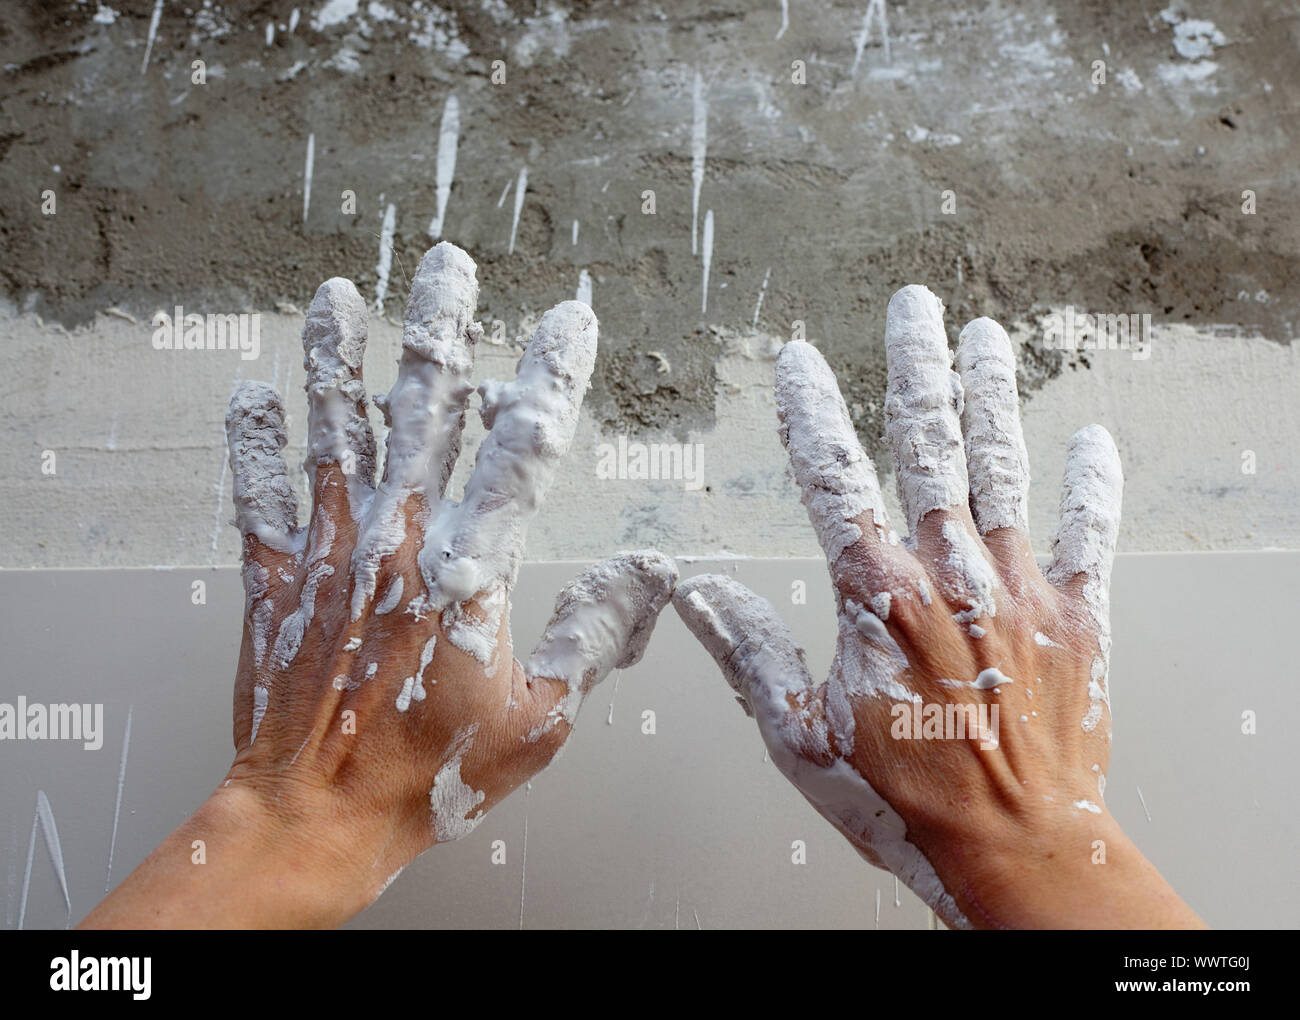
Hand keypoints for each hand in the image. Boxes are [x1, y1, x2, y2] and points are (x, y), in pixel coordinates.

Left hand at [82, 242, 675, 927]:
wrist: (315, 814)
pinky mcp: (275, 581)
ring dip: (337, 361)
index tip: (568, 322)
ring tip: (336, 300)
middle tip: (448, 268)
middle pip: (422, 411)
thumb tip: (645, 575)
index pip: (521, 448)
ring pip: (334, 433)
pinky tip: (251, 394)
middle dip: (439, 331)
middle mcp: (397, 543)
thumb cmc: (428, 774)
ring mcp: (329, 555)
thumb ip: (596, 635)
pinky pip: (259, 496)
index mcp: (469, 570)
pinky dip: (253, 444)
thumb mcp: (543, 717)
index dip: (550, 376)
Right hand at [673, 285, 1203, 928]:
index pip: (832, 477)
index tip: (796, 359)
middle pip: (930, 443)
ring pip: (1004, 467)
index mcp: (877, 596)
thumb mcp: (797, 732)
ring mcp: (1021, 589)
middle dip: (917, 366)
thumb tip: (688, 587)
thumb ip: (746, 648)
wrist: (1015, 848)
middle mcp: (950, 573)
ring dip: (993, 395)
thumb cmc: (903, 798)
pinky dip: (1093, 483)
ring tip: (987, 337)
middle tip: (912, 305)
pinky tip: (1094, 437)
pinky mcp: (1078, 617)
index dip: (810, 411)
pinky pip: (1091, 533)